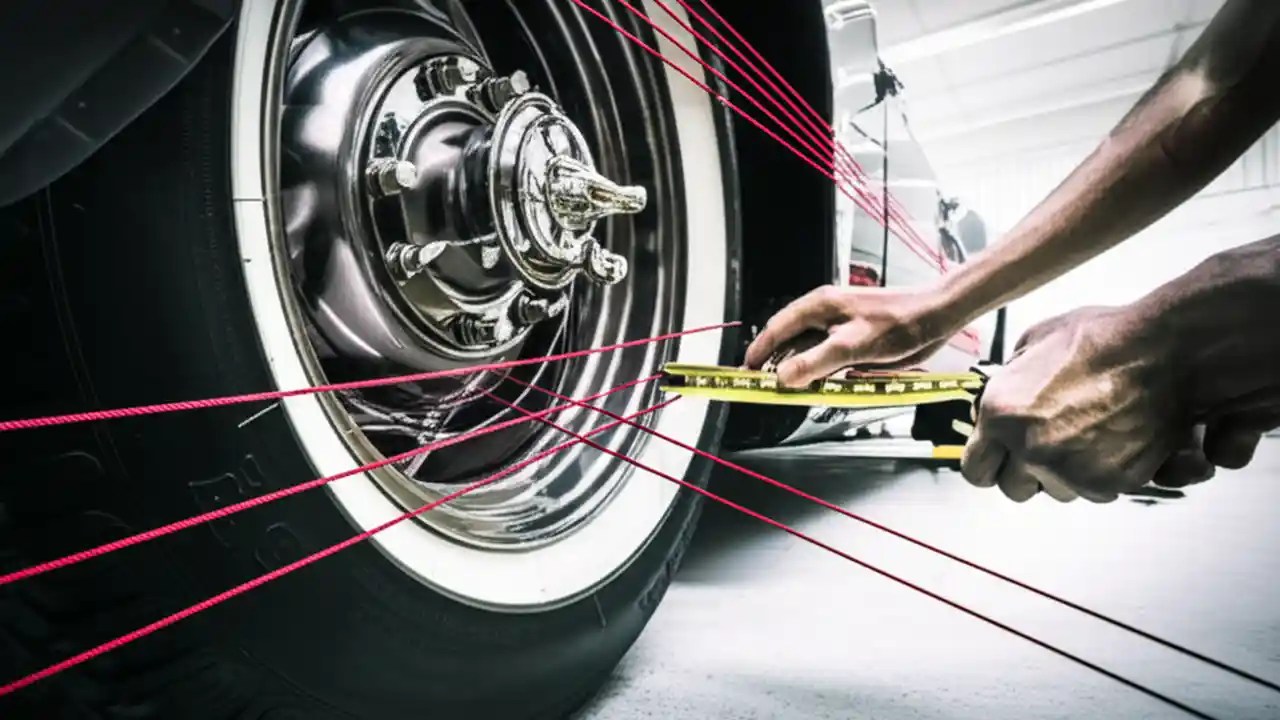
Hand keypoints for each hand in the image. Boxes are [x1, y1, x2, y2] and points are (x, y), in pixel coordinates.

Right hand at [743, 285, 951, 386]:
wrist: (936, 317)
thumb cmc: (897, 324)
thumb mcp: (852, 346)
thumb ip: (814, 363)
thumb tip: (781, 379)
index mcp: (817, 307)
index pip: (775, 329)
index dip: (758, 352)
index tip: (744, 374)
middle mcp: (824, 315)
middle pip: (789, 343)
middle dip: (776, 366)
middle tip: (765, 390)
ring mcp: (839, 329)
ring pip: (808, 353)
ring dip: (800, 373)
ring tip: (791, 395)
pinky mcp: (853, 342)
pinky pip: (828, 360)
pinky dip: (821, 375)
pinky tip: (822, 389)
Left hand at [961, 305, 1190, 502]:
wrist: (1163, 351)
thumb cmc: (1102, 339)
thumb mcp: (1033, 342)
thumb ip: (1009, 382)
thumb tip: (1003, 403)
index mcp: (999, 412)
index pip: (975, 469)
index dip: (990, 464)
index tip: (1001, 461)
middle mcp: (1027, 447)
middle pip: (1013, 488)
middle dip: (1028, 472)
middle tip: (1050, 447)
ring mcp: (1066, 469)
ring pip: (1056, 491)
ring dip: (1066, 473)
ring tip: (1088, 436)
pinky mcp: (1106, 482)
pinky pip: (1094, 492)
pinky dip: (1101, 474)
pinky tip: (1112, 441)